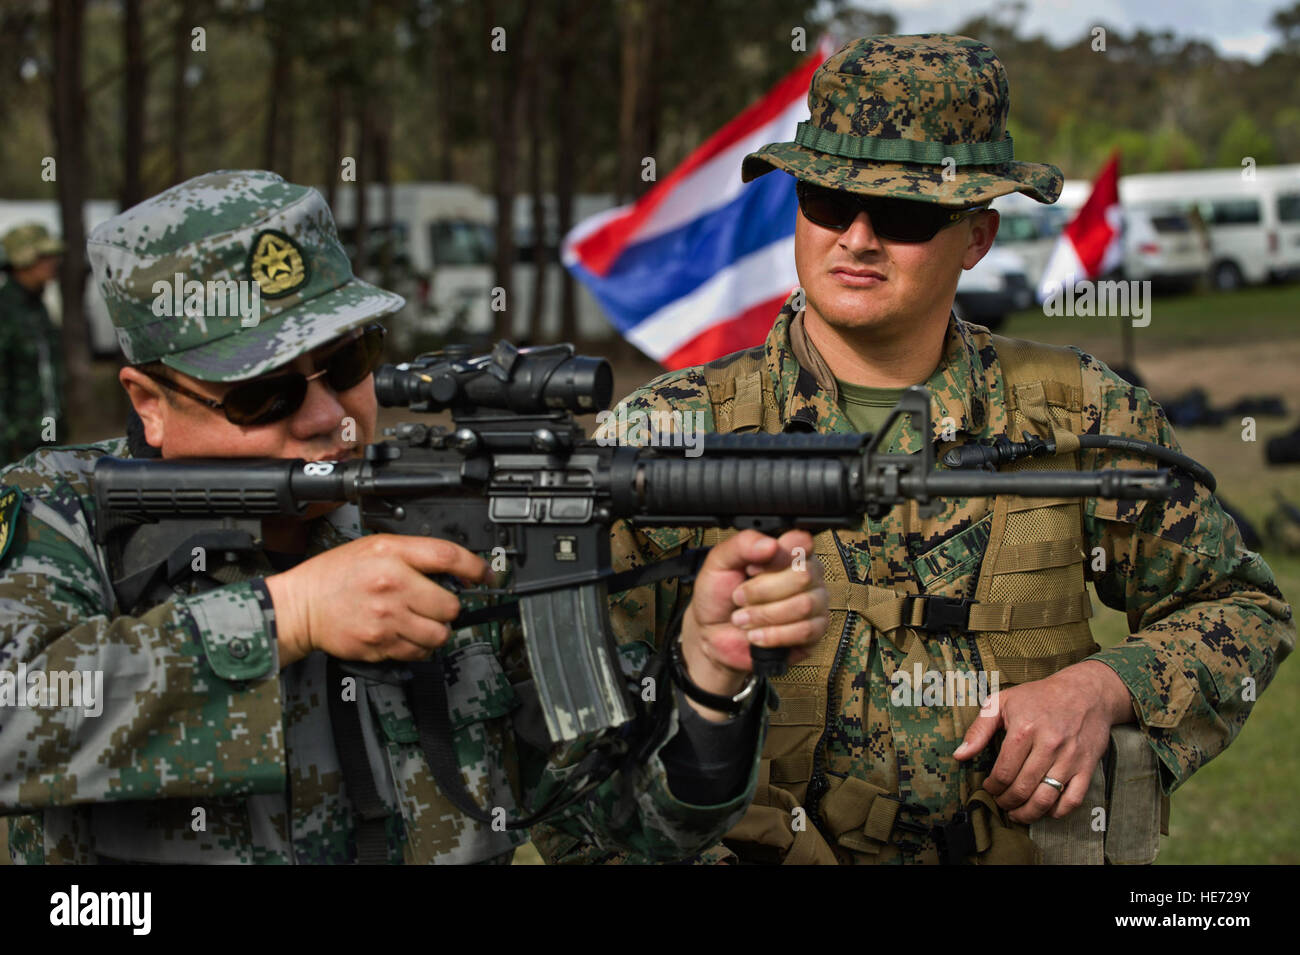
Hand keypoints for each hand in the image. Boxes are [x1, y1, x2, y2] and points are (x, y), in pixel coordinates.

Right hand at [266, 535, 486, 666]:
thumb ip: (414, 553)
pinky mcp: (380, 645)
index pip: (449, 557)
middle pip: (451, 604)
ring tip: (421, 620)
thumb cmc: (335, 575)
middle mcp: (392, 586)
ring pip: (440, 634)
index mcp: (392, 555)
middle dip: (448, 605)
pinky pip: (419, 652)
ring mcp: (387, 619)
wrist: (301, 606)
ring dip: (437, 629)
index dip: (476, 567)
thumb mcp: (375, 546)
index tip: (486, 576)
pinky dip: (420, 646)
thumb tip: (452, 568)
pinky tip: (406, 633)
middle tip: (434, 602)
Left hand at [679, 530, 827, 720]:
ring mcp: (812, 605)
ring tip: (745, 620)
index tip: (754, 564)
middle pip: (805, 575)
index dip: (780, 554)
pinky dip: (776, 635)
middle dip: (764, 591)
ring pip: (808, 605)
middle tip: (741, 599)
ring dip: (767, 616)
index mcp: (783, 552)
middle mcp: (804, 575)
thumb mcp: (716, 565)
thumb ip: (739, 545)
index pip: (803, 540)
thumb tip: (770, 542)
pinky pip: (808, 632)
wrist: (711, 639)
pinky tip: (757, 636)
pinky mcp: (812, 636)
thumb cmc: (715, 599)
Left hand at [953, 660, 1136, 822]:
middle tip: (1002, 803)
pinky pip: (1073, 799)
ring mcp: (1070, 757)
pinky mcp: (1087, 766)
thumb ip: (979, 729)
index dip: (993, 787)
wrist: (1086, 691)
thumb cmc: (1039, 696)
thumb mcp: (1002, 702)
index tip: (989, 788)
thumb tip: (960, 755)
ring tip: (1018, 813)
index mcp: (1024, 729)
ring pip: (1046, 799)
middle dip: (1007, 802)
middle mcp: (1048, 745)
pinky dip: (1058, 811)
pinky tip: (1046, 809)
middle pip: (1023, 789)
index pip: (1003, 772)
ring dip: (1028, 813)